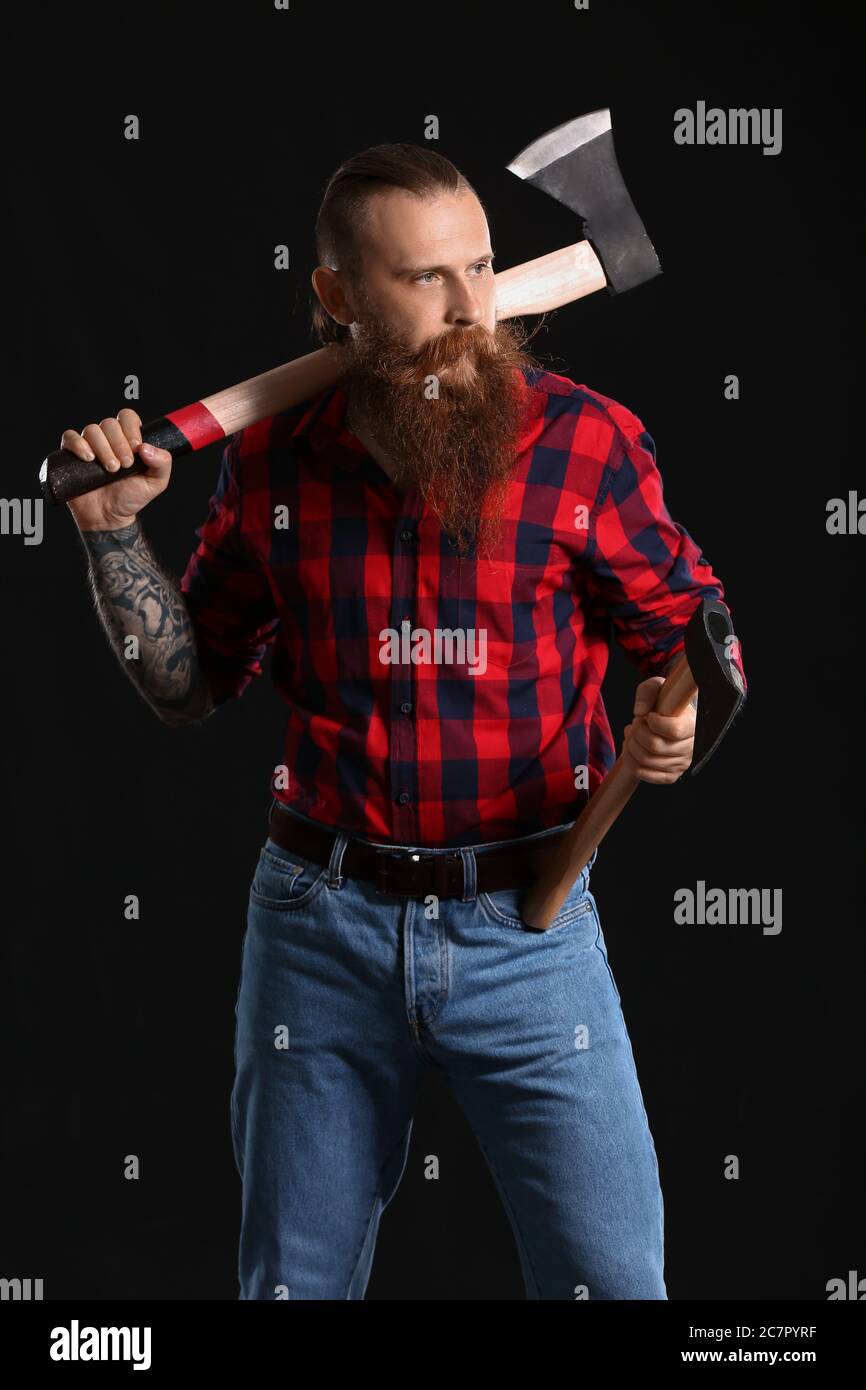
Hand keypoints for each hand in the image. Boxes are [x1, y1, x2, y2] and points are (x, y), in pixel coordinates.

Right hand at [61, 408, 172, 531]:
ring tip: (110, 469)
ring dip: (103, 448)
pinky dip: (79, 444)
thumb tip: (147, 447)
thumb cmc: (131, 497)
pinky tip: (89, 459)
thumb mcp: (155, 483)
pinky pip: (70, 437)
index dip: (131, 429)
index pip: (127, 417)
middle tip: (124, 466)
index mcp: (127, 438)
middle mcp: (107, 438)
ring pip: (92, 430)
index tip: (136, 449)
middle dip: (119, 444)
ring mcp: (89, 445)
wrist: (109, 516)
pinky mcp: (71, 454)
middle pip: (109, 423)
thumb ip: (162, 463)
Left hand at [621, 675, 694, 783]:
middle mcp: (691, 747)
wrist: (667, 719)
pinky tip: (631, 748)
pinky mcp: (670, 775)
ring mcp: (682, 764)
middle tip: (635, 724)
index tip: (648, 716)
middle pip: (655, 746)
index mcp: (692, 725)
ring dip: (631, 745)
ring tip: (631, 735)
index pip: (674, 730)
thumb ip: (647, 692)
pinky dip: (631, 761)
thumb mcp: (657, 688)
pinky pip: (645, 774)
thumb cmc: (664, 703)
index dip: (654, 723)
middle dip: (637, 733)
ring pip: (646, 760)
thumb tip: (640, 712)